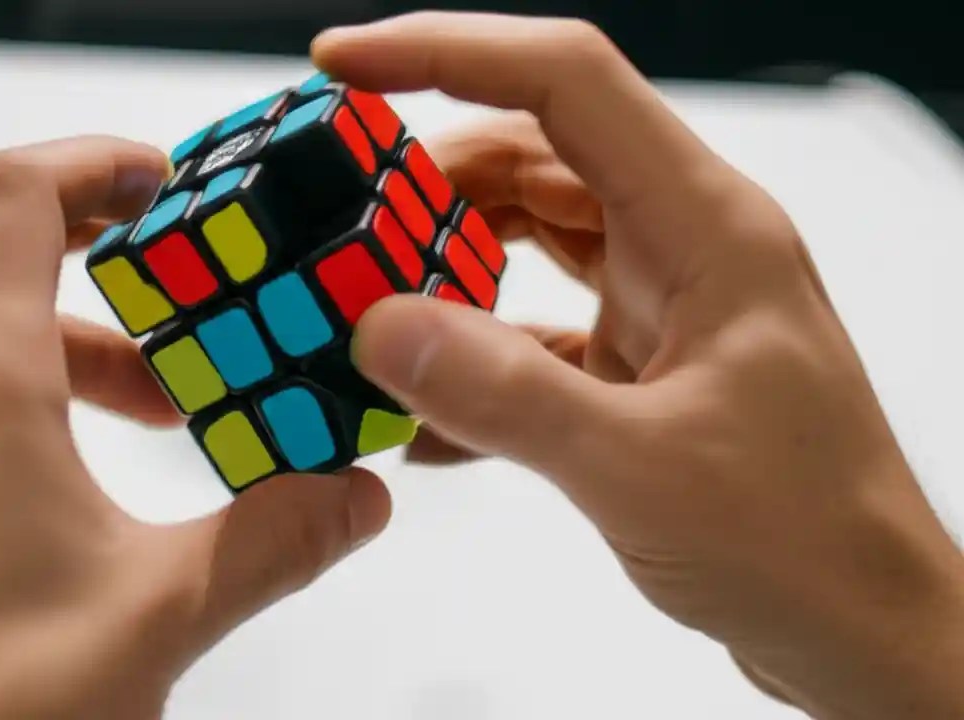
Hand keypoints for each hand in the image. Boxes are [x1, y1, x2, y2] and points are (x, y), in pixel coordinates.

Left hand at [0, 137, 390, 719]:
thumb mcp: (164, 612)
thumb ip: (277, 538)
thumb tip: (354, 496)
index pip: (14, 196)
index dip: (94, 162)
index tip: (163, 182)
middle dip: (83, 254)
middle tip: (167, 304)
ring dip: (39, 331)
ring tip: (134, 407)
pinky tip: (53, 470)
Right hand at [315, 13, 963, 719]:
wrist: (861, 625)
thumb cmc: (804, 538)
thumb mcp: (638, 465)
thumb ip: (504, 394)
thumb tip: (383, 329)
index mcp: (706, 226)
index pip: (566, 82)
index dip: (448, 52)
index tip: (348, 66)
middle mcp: (683, 245)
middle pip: (534, 156)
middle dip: (427, 179)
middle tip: (340, 217)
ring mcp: (661, 303)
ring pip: (531, 237)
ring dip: (446, 262)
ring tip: (369, 302)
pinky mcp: (640, 364)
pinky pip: (536, 328)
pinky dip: (475, 354)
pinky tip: (423, 410)